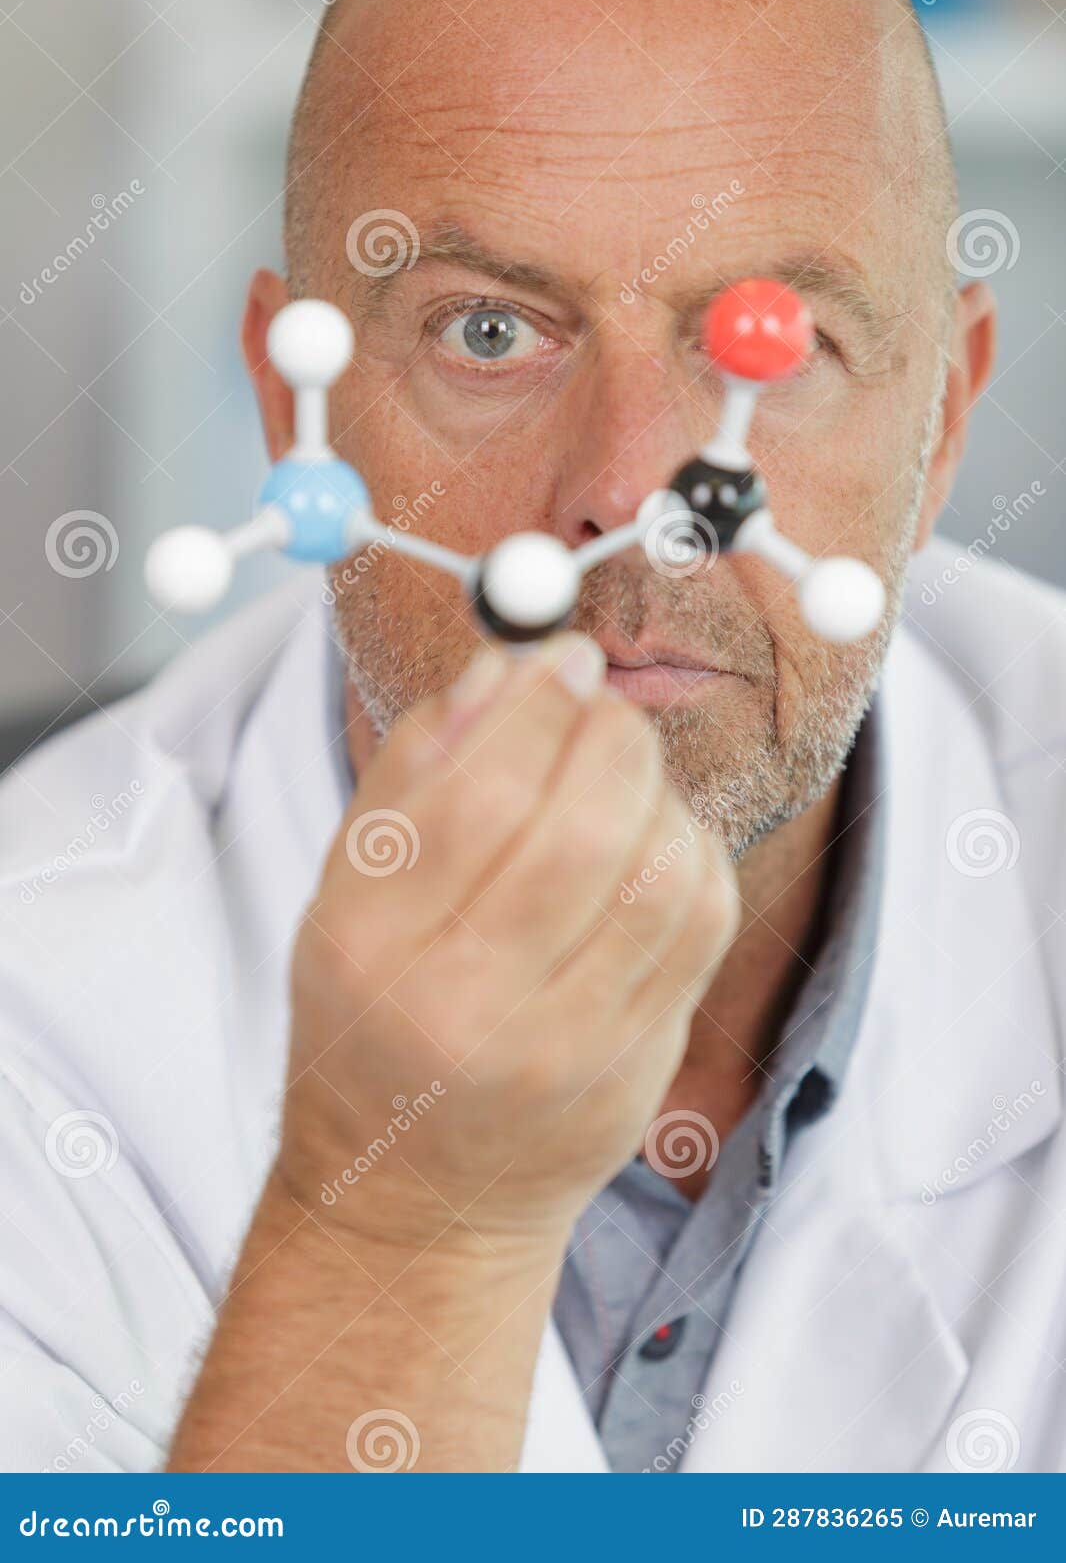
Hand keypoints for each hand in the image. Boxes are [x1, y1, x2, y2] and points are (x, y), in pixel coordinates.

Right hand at [283, 633, 738, 1257]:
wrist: (418, 1189)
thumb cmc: (375, 1018)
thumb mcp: (350, 891)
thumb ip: (418, 768)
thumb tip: (509, 668)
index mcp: (371, 947)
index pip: (479, 795)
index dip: (538, 704)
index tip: (562, 659)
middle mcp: (465, 1009)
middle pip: (583, 831)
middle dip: (612, 735)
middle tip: (603, 709)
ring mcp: (563, 1053)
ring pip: (661, 875)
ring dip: (659, 790)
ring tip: (624, 778)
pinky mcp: (636, 1074)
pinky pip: (704, 929)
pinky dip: (695, 852)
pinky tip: (657, 843)